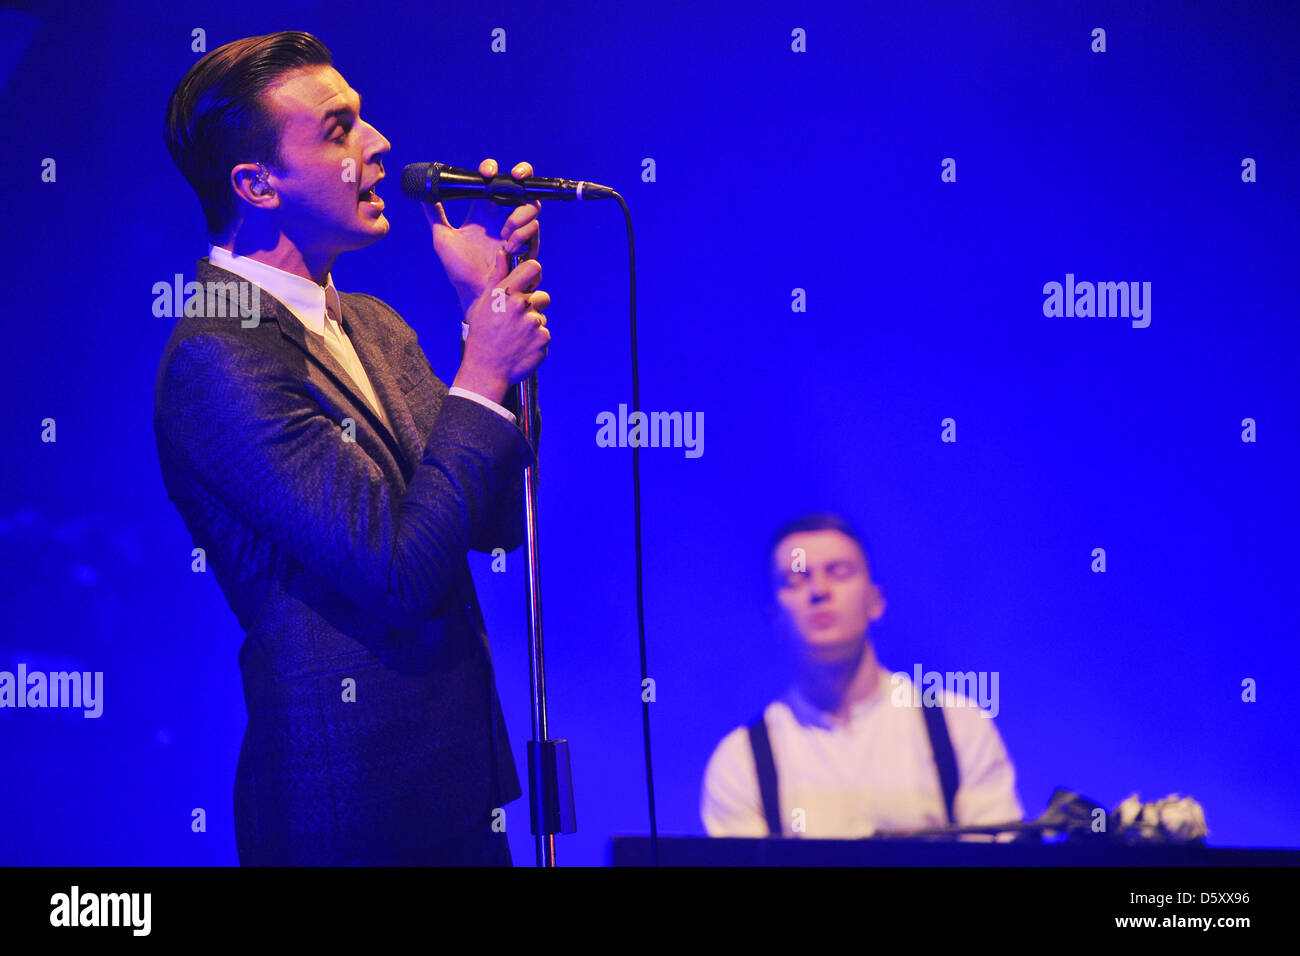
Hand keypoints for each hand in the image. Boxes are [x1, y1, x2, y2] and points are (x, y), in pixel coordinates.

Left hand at [423, 158, 540, 313]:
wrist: (475, 295)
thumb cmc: (459, 271)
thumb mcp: (443, 238)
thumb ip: (434, 214)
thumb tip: (422, 193)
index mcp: (484, 212)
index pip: (493, 182)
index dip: (493, 171)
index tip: (487, 171)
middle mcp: (502, 218)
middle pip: (521, 188)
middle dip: (523, 176)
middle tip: (516, 176)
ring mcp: (518, 231)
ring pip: (531, 207)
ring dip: (519, 217)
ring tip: (505, 235)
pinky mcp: (529, 247)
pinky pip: (534, 230)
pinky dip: (523, 235)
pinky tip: (510, 247)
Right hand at [452, 258, 550, 403]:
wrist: (486, 370)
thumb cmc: (482, 335)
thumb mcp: (483, 304)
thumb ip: (497, 277)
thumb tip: (504, 252)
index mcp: (506, 293)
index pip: (533, 267)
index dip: (533, 274)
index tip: (528, 284)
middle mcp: (521, 305)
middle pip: (542, 296)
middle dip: (534, 306)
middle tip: (516, 322)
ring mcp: (534, 323)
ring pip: (542, 317)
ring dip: (533, 325)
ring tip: (516, 337)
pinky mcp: (543, 339)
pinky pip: (544, 334)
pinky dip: (536, 341)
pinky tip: (521, 348)